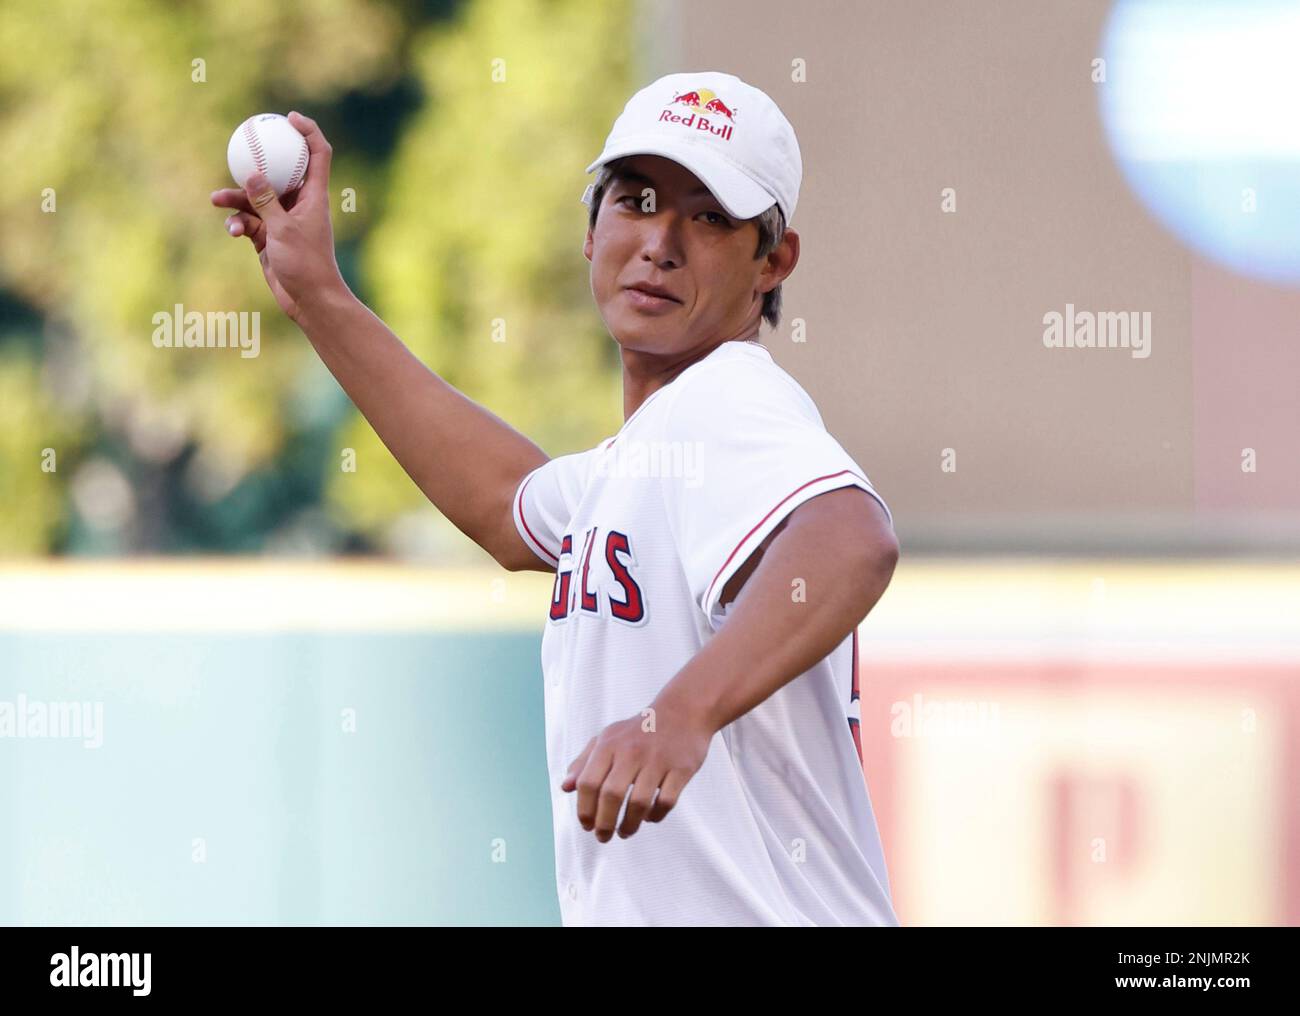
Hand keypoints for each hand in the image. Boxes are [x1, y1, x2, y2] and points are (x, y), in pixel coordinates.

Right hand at [210, 111, 344, 323]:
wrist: (309, 301)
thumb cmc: (305, 264)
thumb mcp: (283, 229)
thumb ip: (266, 201)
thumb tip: (251, 173)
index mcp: (314, 195)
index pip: (318, 154)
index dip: (308, 131)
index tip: (289, 117)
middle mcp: (300, 204)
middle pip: (279, 172)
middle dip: (258, 161)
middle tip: (240, 144)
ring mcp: (283, 220)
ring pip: (256, 199)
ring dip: (236, 199)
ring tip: (216, 199)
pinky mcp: (269, 237)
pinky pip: (249, 221)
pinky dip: (238, 224)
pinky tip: (232, 231)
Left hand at [562, 700, 712, 841]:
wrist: (682, 711)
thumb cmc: (638, 731)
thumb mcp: (607, 738)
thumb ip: (584, 762)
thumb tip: (566, 788)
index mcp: (609, 744)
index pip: (588, 782)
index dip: (584, 809)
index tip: (587, 825)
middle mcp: (632, 751)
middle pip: (611, 796)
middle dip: (604, 823)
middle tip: (603, 836)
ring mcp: (658, 760)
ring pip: (639, 803)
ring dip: (629, 825)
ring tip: (624, 832)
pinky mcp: (681, 768)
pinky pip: (666, 801)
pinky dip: (655, 815)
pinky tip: (649, 818)